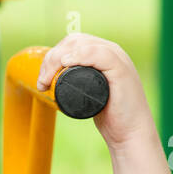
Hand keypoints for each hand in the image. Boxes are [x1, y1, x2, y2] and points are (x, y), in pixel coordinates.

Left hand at [35, 32, 154, 148]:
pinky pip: (102, 55)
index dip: (53, 55)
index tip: (42, 78)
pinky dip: (82, 55)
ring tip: (48, 80)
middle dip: (52, 58)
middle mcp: (112, 52)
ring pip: (84, 45)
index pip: (73, 42)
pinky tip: (68, 62)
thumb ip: (78, 84)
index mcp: (103, 54)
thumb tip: (50, 84)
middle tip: (42, 81)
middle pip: (75, 41)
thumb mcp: (89, 94)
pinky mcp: (122, 71)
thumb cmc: (111, 114)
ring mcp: (118, 60)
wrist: (130, 131)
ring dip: (59, 58)